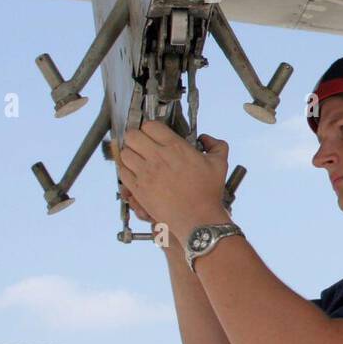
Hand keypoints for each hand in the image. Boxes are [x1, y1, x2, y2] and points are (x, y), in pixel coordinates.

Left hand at [115, 123, 230, 237]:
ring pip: (124, 153)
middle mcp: (157, 157)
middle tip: (142, 144)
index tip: (154, 133)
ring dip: (130, 153)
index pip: (150, 125)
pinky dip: (126, 170)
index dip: (151, 128)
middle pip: (132, 136)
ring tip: (138, 158)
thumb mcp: (220, 164)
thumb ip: (216, 145)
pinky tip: (135, 172)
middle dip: (136, 137)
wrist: (197, 218)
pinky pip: (122, 172)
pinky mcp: (138, 188)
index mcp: (176, 147)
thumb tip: (205, 138)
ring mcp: (145, 173)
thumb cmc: (208, 192)